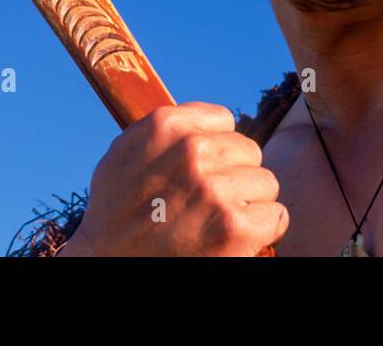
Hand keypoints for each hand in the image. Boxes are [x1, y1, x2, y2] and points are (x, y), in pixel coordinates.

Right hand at [56, 102, 287, 255]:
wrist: (106, 263)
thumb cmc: (113, 214)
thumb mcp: (124, 154)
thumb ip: (164, 128)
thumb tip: (205, 120)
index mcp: (166, 126)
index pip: (225, 120)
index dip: (218, 149)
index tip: (202, 172)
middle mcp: (192, 151)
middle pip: (250, 151)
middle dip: (235, 176)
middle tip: (208, 202)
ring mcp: (215, 189)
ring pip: (266, 183)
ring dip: (248, 204)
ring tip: (217, 221)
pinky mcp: (234, 228)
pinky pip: (276, 216)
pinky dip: (262, 231)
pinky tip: (234, 238)